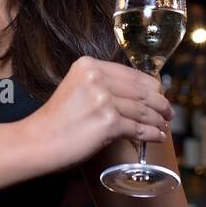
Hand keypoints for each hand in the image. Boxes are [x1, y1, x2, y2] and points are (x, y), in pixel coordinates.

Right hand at [24, 56, 172, 170]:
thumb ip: (100, 86)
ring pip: (142, 109)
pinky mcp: (108, 121)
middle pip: (140, 90)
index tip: (159, 94)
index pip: (130, 74)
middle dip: (159, 103)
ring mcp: (103, 99)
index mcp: (89, 65)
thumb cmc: (56, 121)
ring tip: (165, 126)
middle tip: (168, 112)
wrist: (37, 141)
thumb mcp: (76, 89)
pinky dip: (150, 133)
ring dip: (157, 120)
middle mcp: (97, 78)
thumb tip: (134, 96)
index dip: (150, 86)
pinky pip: (137, 128)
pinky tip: (157, 136)